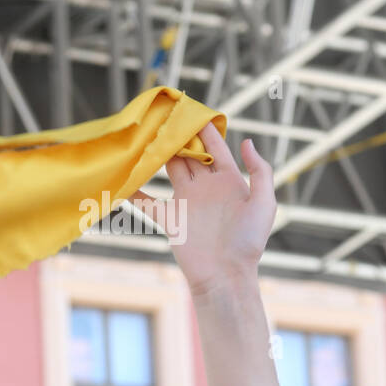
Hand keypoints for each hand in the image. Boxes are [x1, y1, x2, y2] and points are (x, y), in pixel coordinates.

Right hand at [129, 122, 275, 296]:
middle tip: (162, 114)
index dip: (204, 129)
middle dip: (177, 135)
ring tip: (144, 132)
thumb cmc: (249, 242)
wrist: (225, 276)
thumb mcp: (264, 204)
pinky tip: (121, 172)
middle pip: (189, 153)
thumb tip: (247, 140)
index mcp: (230, 182)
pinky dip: (132, 187)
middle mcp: (207, 188)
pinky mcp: (169, 217)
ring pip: (168, 168)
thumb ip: (260, 172)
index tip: (190, 109)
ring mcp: (187, 201)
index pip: (214, 147)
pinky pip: (146, 199)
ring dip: (157, 152)